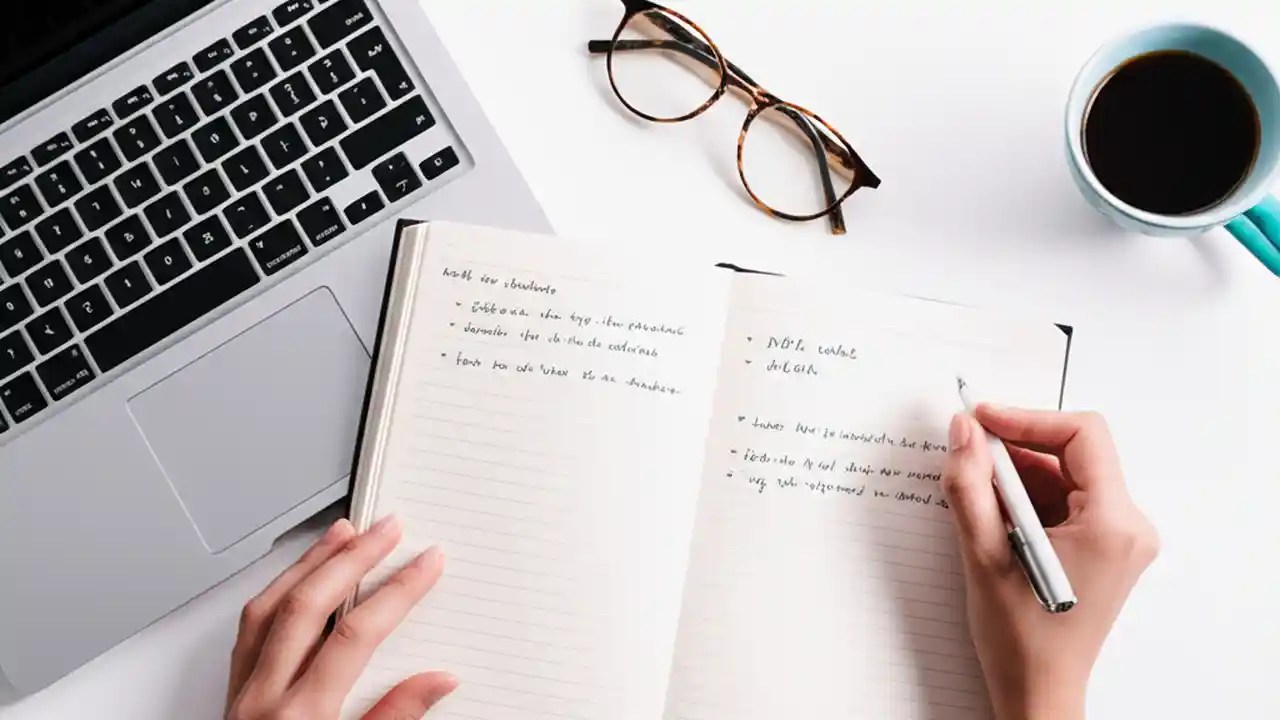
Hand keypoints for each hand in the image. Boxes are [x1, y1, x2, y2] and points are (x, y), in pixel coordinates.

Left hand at [225, 516, 455, 719]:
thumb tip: (438, 680)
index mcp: (302, 719)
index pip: (356, 635)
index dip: (397, 592)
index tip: (427, 563)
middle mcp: (265, 700)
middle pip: (308, 606)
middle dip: (354, 559)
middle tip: (389, 529)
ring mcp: (242, 695)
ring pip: (269, 607)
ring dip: (311, 564)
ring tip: (344, 534)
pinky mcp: (231, 696)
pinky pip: (250, 627)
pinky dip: (278, 591)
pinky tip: (298, 578)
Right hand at [941, 406, 1158, 719]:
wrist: (1038, 691)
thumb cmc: (1020, 639)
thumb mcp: (982, 553)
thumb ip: (969, 483)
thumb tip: (964, 430)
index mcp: (1113, 525)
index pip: (1082, 436)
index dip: (1027, 419)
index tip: (982, 419)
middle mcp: (1129, 527)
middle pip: (1074, 453)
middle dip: (1017, 449)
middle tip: (968, 452)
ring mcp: (1120, 538)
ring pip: (1066, 476)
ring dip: (1018, 476)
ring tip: (976, 497)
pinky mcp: (1104, 547)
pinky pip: (1065, 499)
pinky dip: (1027, 498)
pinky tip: (994, 516)